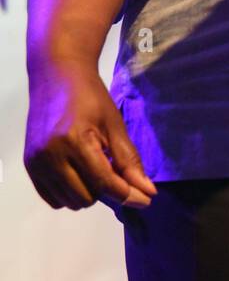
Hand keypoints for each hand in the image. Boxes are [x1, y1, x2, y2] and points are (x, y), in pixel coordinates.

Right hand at [24, 68, 156, 210]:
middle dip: (106, 190)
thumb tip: (147, 192)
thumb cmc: (91, 97)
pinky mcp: (29, 166)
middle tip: (112, 169)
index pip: (104, 182)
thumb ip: (129, 161)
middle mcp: (51, 156)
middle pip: (86, 197)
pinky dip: (68, 194)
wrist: (57, 78)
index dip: (127, 194)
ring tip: (93, 168)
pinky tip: (77, 174)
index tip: (145, 199)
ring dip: (87, 193)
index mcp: (75, 141)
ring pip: (69, 202)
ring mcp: (37, 162)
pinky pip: (52, 198)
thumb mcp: (115, 125)